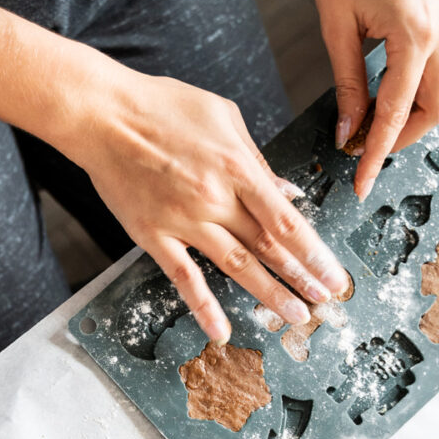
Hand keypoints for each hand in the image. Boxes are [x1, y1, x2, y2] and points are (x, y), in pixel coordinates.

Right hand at [66, 66, 351, 343]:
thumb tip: (287, 194)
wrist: (105, 116)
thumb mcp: (223, 117)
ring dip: (268, 293)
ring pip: (236, 265)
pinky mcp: (154, 235)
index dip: (314, 252)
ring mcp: (184, 221)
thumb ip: (257, 161)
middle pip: (269, 246)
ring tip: (295, 316)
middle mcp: (215, 199)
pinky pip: (183, 277)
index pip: (286, 220)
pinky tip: (220, 331)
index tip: (333, 274)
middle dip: (302, 277)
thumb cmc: (163, 107)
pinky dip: (203, 307)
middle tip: (326, 301)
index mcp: (237, 167)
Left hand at [313, 0, 438, 199]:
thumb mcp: (336, 26)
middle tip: (361, 153)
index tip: (361, 184)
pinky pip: (435, 67)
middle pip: (434, 109)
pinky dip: (413, 90)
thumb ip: (348, 85)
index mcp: (414, 33)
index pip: (396, 113)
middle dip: (400, 139)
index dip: (376, 154)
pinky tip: (380, 96)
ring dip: (409, 116)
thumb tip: (348, 130)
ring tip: (367, 126)